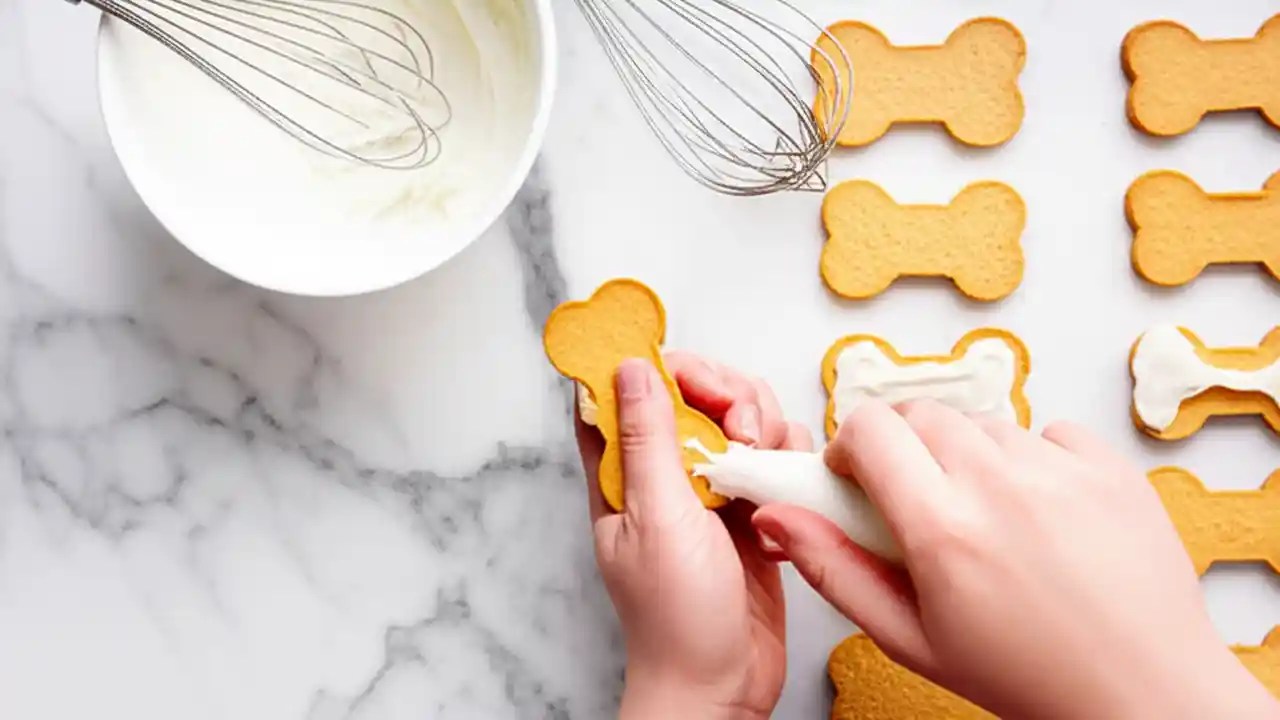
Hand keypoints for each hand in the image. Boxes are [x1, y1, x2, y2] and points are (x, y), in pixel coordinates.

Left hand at [575, 353, 811, 718]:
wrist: (722, 684)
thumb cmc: (676, 619)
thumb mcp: (657, 518)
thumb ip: (648, 438)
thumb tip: (631, 367)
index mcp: (623, 474)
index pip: (623, 391)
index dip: (654, 366)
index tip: (690, 376)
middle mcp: (665, 474)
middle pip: (696, 391)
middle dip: (727, 394)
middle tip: (741, 430)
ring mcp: (711, 489)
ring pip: (741, 418)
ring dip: (762, 427)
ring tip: (762, 467)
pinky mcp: (753, 507)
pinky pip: (775, 456)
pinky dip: (786, 461)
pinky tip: (781, 492)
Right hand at [754, 400, 1279, 719]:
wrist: (1141, 692)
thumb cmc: (1026, 676)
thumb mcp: (910, 638)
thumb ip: (834, 570)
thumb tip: (778, 517)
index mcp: (943, 528)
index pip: (871, 427)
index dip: (851, 445)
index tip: (857, 473)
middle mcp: (1001, 484)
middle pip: (922, 413)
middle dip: (904, 446)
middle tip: (917, 496)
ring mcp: (1062, 470)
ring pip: (983, 421)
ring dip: (967, 452)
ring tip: (985, 512)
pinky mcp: (1110, 467)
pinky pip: (1049, 430)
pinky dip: (1033, 457)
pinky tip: (1038, 507)